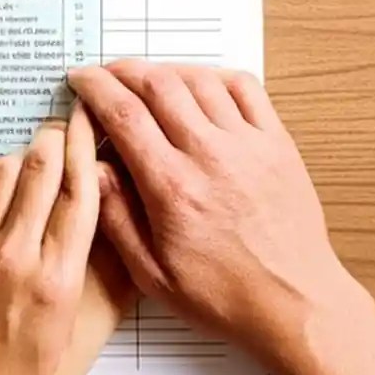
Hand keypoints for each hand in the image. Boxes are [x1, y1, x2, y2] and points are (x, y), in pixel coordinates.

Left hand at [0, 104, 104, 374]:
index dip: (89, 147)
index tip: (94, 121)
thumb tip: (132, 244)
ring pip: (3, 170)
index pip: (80, 193)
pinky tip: (2, 192)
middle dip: (58, 137)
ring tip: (40, 161)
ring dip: (25, 156)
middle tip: (69, 127)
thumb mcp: (83, 340)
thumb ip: (111, 288)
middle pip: (40, 167)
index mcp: (57, 279)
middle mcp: (15, 254)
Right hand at [68, 60, 374, 374]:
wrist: (294, 304)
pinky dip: (215, 75)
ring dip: (165, 70)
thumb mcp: (151, 274)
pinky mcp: (277, 144)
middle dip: (122, 70)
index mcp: (172, 188)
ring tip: (146, 79)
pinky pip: (245, 88)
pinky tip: (199, 85)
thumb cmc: (224, 296)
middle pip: (157, 84)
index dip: (95, 88)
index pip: (123, 114)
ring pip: (199, 79)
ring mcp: (248, 145)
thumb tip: (92, 168)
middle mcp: (210, 156)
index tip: (80, 80)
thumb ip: (115, 216)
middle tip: (106, 75)